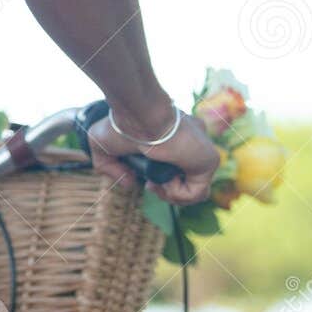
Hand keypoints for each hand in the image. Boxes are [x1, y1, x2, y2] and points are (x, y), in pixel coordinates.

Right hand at [86, 109, 220, 206]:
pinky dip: (178, 194)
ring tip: (155, 184)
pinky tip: (166, 181)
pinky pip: (198, 192)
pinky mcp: (209, 161)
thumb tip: (129, 183)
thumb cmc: (121, 125)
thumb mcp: (102, 145)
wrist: (141, 117)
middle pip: (187, 178)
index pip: (177, 162)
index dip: (161, 177)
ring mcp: (202, 151)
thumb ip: (110, 167)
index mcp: (174, 135)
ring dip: (171, 194)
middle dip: (167, 189)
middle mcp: (192, 142)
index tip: (146, 177)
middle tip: (151, 184)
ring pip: (195, 189)